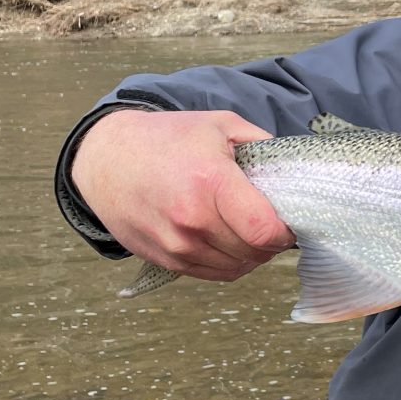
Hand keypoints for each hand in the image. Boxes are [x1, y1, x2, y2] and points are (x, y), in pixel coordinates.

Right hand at [72, 109, 294, 280]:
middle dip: (270, 241)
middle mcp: (192, 220)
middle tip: (269, 222)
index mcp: (209, 183)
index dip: (285, 232)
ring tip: (247, 229)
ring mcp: (177, 245)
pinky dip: (231, 263)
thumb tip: (295, 171)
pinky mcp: (167, 260)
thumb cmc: (166, 139)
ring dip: (251, 254)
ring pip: (238, 267)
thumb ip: (262, 144)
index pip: (265, 231)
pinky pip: (216, 274)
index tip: (287, 221)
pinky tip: (228, 241)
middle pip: (255, 252)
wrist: (105, 160)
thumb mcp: (219, 125)